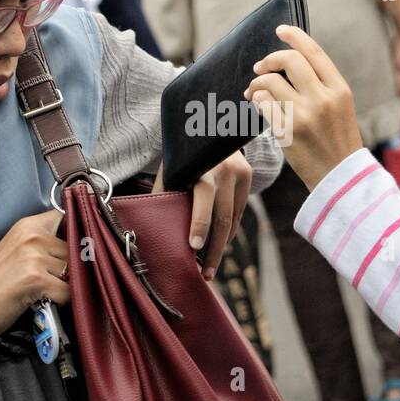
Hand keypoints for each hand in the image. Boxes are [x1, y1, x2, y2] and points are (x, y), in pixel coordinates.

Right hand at [0, 209, 68, 363]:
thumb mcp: (17, 253)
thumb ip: (44, 245)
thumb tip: (81, 247)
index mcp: (27, 225)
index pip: (68, 219)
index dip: (76, 237)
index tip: (76, 250)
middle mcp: (32, 235)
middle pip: (75, 249)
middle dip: (71, 269)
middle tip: (52, 282)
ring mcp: (33, 256)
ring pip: (73, 272)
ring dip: (66, 286)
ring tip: (44, 293)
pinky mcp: (35, 279)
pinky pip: (67, 292)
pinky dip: (61, 302)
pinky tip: (44, 303)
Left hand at [152, 149, 251, 280]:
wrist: (212, 126)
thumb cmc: (183, 152)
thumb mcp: (173, 166)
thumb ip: (166, 191)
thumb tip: (151, 222)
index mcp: (204, 165)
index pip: (204, 198)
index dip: (199, 223)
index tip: (193, 247)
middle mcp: (225, 169)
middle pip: (223, 217)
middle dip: (214, 249)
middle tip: (206, 274)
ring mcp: (240, 173)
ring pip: (233, 219)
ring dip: (222, 245)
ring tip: (210, 267)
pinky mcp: (248, 177)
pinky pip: (239, 213)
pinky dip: (228, 231)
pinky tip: (218, 246)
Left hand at [244, 25, 364, 190]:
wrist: (342, 179)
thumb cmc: (338, 142)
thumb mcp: (341, 107)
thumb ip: (321, 84)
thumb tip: (290, 61)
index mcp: (340, 89)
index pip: (314, 51)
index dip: (294, 36)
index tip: (280, 30)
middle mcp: (324, 97)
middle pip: (289, 60)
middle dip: (269, 59)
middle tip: (259, 67)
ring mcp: (306, 114)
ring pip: (271, 81)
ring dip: (257, 83)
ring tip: (254, 92)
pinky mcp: (289, 131)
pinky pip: (263, 104)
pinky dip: (257, 101)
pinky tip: (258, 106)